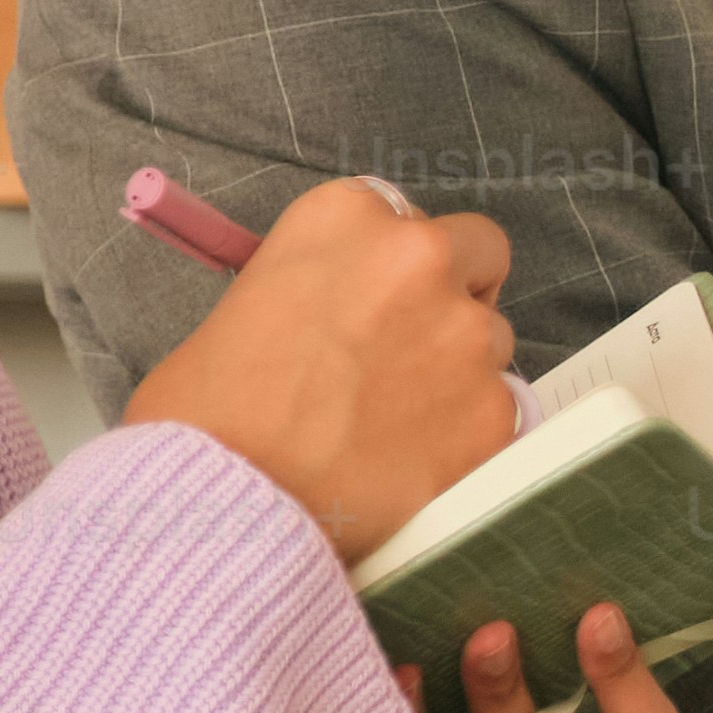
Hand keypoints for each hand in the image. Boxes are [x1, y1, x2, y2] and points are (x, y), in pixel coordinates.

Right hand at [123, 178, 524, 564]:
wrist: (225, 496)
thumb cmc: (211, 412)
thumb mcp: (250, 300)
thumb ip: (325, 287)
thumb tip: (358, 317)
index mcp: (349, 216)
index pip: (410, 221)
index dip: (398, 270)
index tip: (378, 306)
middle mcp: (420, 256)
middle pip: (477, 257)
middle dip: (454, 297)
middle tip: (409, 354)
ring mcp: (466, 333)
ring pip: (494, 340)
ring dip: (460, 371)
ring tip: (396, 425)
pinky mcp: (494, 409)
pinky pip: (501, 413)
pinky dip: (467, 437)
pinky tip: (411, 463)